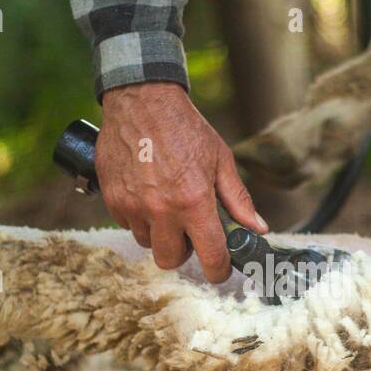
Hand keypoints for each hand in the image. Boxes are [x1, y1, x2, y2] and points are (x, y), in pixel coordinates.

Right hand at [97, 82, 266, 282]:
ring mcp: (133, 206)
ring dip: (159, 233)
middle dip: (183, 253)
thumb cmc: (184, 128)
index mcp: (193, 201)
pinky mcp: (112, 199)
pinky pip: (127, 224)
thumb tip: (257, 227)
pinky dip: (138, 217)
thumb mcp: (220, 160)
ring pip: (147, 243)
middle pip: (170, 260)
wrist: (141, 100)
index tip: (219, 269)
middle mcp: (161, 209)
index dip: (218, 270)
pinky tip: (146, 193)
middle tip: (188, 233)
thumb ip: (238, 199)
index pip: (210, 257)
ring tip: (165, 205)